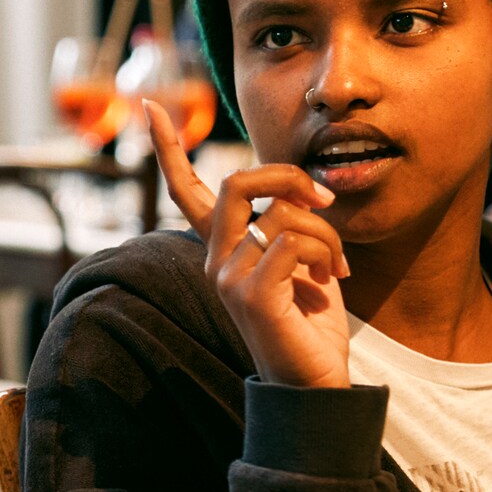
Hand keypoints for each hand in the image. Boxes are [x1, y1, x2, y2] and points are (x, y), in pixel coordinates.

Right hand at [146, 100, 352, 388]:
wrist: (315, 383)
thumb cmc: (309, 324)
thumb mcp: (302, 260)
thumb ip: (290, 222)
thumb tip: (302, 191)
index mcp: (222, 249)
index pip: (187, 191)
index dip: (169, 149)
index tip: (151, 108)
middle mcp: (215, 261)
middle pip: (234, 182)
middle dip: (287, 175)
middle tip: (324, 200)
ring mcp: (229, 279)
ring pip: (280, 213)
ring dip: (327, 233)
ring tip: (340, 265)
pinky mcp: (251, 295)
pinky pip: (291, 242)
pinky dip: (324, 253)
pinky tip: (334, 278)